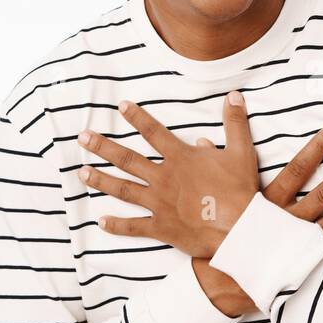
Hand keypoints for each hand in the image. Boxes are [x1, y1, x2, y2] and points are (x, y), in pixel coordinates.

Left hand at [76, 92, 257, 257]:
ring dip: (101, 180)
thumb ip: (235, 122)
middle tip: (82, 138)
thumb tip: (234, 95)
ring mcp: (159, 203)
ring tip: (81, 173)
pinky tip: (101, 221)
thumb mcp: (241, 150)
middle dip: (103, 146)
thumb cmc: (240, 190)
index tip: (120, 106)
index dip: (137, 117)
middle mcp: (164, 178)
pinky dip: (116, 225)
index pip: (153, 132)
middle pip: (127, 159)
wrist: (240, 227)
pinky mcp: (161, 227)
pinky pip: (134, 226)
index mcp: (180, 158)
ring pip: (123, 189)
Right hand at [194, 123, 322, 316]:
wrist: (217, 290)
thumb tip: (201, 138)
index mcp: (267, 206)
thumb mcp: (212, 205)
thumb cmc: (215, 244)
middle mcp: (288, 223)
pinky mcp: (308, 270)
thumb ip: (214, 169)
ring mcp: (300, 247)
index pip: (296, 170)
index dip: (316, 148)